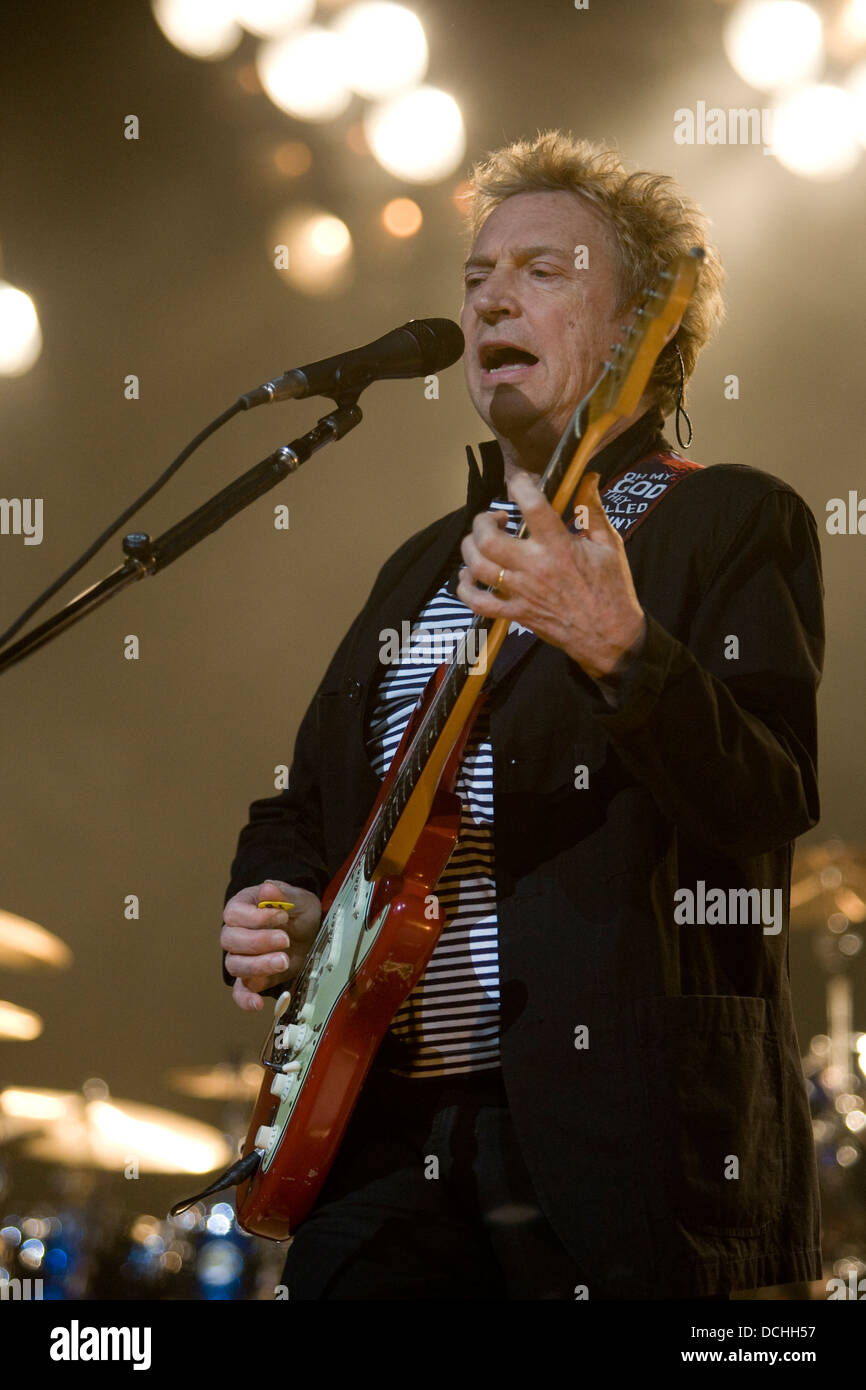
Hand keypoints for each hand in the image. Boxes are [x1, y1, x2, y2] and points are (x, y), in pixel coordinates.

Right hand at [221, 879, 321, 1012]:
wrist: (312, 932)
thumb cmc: (299, 912)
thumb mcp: (298, 898)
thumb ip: (284, 894)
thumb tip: (267, 887)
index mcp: (242, 908)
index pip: (234, 914)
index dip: (256, 917)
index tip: (282, 916)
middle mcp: (236, 934)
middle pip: (231, 940)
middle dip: (258, 941)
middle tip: (285, 939)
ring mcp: (242, 958)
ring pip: (235, 965)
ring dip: (258, 965)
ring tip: (284, 961)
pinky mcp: (253, 979)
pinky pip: (240, 992)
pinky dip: (246, 999)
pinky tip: (258, 1003)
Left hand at [456, 469, 646, 681]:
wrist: (610, 637)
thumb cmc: (612, 589)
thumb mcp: (609, 545)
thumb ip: (593, 509)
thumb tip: (588, 477)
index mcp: (560, 547)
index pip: (531, 506)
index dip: (519, 486)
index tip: (519, 482)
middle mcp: (535, 568)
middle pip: (488, 539)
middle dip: (484, 521)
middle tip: (497, 519)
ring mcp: (521, 593)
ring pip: (477, 567)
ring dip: (471, 548)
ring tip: (482, 541)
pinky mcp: (515, 614)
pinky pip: (478, 603)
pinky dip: (465, 588)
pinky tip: (468, 576)